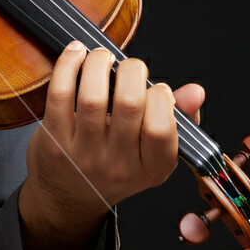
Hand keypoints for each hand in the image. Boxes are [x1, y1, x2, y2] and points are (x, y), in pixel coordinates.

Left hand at [19, 42, 204, 249]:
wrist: (69, 196)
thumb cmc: (115, 165)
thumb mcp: (152, 153)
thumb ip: (177, 119)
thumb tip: (196, 91)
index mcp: (152, 168)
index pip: (161, 128)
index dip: (161, 97)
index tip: (155, 86)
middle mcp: (119, 166)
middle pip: (129, 104)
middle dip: (131, 70)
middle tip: (128, 66)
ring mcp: (84, 155)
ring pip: (93, 98)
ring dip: (98, 63)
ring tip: (101, 56)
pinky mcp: (54, 142)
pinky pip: (59, 96)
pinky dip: (67, 66)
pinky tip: (75, 53)